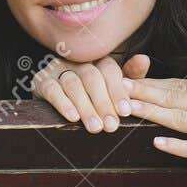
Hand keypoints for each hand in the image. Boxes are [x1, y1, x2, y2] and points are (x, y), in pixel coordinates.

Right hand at [33, 52, 150, 132]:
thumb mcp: (112, 86)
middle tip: (111, 126)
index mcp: (96, 59)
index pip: (109, 70)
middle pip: (92, 77)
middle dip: (103, 103)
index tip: (125, 111)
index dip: (118, 91)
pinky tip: (72, 117)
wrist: (54, 98)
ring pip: (73, 84)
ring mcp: (57, 69)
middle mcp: (77, 60)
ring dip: (86, 107)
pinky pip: (52, 90)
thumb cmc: (91, 92)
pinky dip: (63, 103)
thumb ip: (131, 77)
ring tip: (95, 128)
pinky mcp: (41, 81)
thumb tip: (144, 59)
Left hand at [125, 69, 186, 164]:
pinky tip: (158, 142)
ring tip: (127, 108)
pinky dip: (178, 145)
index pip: (177, 85)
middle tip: (114, 88)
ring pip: (179, 119)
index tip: (127, 79)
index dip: (150, 83)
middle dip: (141, 94)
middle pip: (171, 98)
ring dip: (152, 114)